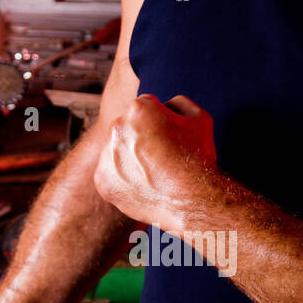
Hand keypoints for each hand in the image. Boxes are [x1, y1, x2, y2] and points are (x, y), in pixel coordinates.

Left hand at [93, 93, 216, 228]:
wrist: (191, 200)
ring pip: (117, 152)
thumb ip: (177, 102)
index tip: (169, 138)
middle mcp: (116, 128)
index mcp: (138, 109)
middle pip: (127, 128)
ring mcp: (106, 156)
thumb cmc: (198, 158)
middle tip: (162, 158)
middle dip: (141, 138)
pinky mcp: (102, 180)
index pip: (145, 107)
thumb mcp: (200, 118)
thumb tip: (164, 105)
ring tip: (153, 174)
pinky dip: (123, 181)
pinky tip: (143, 185)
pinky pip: (110, 175)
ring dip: (130, 158)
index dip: (160, 121)